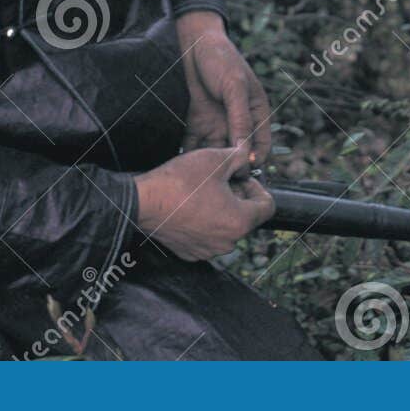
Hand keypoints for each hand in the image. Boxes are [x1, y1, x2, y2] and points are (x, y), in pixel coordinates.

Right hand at [135, 143, 273, 260]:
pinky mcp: (190, 253)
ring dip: (221, 210)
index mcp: (240, 221)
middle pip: (246, 217)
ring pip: (226, 227)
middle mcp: (228, 242)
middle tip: (219, 180)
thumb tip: (247, 159)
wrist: (142, 202)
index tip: (239, 177)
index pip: (267, 206)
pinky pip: (207, 236)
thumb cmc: (179, 181)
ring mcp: (208, 251)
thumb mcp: (215, 159)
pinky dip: (204, 222)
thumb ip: (240, 157)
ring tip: (203, 192)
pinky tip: (190, 206)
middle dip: (238, 197)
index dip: (256, 186)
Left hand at [177, 11, 271, 167]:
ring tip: (200, 176)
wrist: (194, 43)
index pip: (262, 145)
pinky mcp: (199, 121)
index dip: (255, 160)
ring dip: (210, 163)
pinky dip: (190, 154)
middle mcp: (238, 121)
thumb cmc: (221, 59)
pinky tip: (184, 165)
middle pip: (238, 152)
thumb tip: (245, 150)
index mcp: (256, 112)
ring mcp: (218, 122)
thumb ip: (240, 118)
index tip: (243, 172)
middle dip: (230, 167)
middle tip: (220, 181)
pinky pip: (195, 143)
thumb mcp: (234, 87)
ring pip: (216, 151)